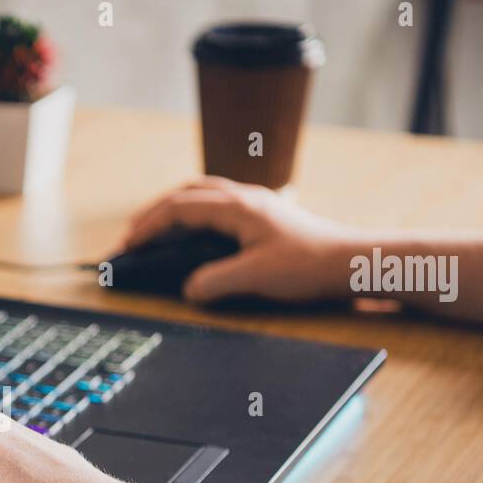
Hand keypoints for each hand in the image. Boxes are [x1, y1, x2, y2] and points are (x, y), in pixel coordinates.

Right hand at [121, 176, 357, 304]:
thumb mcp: (255, 278)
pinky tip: (196, 235)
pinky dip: (198, 215)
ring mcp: (257, 205)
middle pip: (189, 192)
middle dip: (157, 211)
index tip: (129, 244)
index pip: (181, 207)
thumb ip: (214, 282)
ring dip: (177, 209)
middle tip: (134, 233)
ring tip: (158, 230)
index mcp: (238, 207)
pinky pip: (221, 206)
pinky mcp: (267, 217)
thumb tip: (188, 290)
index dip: (150, 225)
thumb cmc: (308, 266)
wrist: (352, 262)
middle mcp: (246, 199)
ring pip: (206, 194)